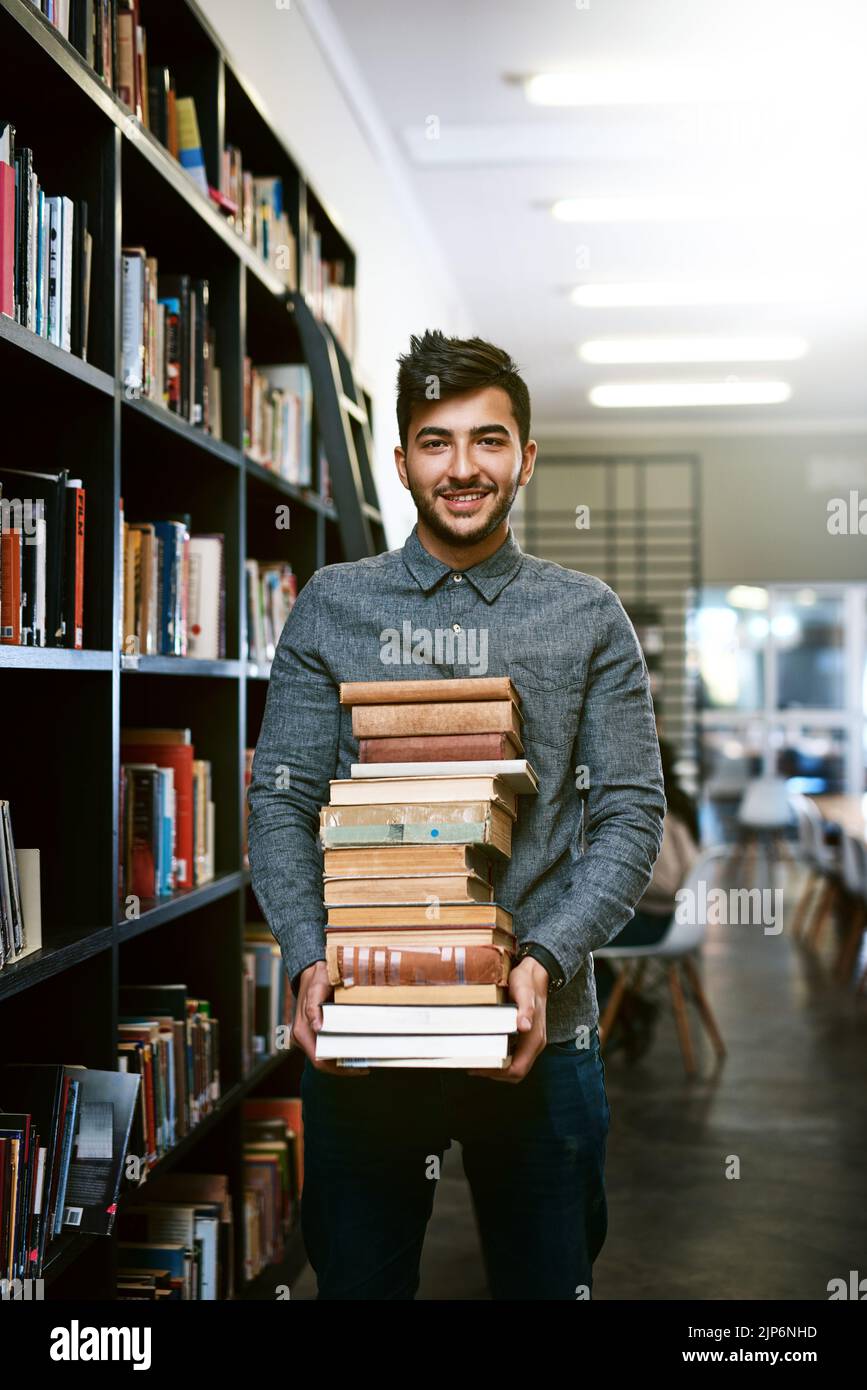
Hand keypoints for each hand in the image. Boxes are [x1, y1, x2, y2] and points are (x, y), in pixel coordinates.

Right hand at [291, 961, 369, 1076]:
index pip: (319, 1059)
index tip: (357, 1068)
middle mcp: (301, 1036)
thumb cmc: (317, 978)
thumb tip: (316, 1027)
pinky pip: (324, 1047)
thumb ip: (314, 1007)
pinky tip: (352, 1050)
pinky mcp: (311, 1033)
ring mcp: (305, 1035)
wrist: (311, 971)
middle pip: (323, 1061)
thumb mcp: (317, 987)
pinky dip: (337, 1051)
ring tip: (361, 1060)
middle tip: (364, 1067)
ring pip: (324, 1056)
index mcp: (301, 1030)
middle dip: (342, 1067)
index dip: (338, 1068)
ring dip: (341, 1061)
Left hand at [467, 955, 548, 1082]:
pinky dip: (500, 1059)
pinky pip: (514, 1056)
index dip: (498, 1073)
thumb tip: (525, 1026)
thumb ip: (525, 1009)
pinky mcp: (526, 1037)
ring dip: (497, 1069)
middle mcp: (534, 1044)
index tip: (479, 1068)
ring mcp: (531, 1041)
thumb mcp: (524, 992)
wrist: (536, 974)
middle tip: (473, 1067)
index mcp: (535, 1038)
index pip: (518, 1069)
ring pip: (515, 1065)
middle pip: (516, 1073)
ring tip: (476, 1061)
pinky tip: (486, 1050)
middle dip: (495, 1074)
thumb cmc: (527, 983)